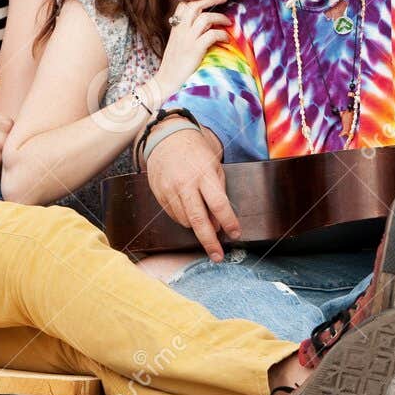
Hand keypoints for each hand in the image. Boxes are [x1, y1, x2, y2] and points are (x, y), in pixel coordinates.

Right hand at [146, 127, 238, 260]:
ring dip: (197, 228)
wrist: (167, 139)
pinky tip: (190, 213)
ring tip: (206, 224)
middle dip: (209, 241)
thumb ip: (218, 193)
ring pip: (185, 221)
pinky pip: (173, 216)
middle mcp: (185, 184)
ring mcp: (170, 190)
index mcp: (204, 175)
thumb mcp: (214, 167)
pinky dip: (184, 220)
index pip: (219, 204)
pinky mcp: (159, 194)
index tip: (236, 234)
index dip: (228, 222)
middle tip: (218, 256)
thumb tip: (219, 223)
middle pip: (198, 220)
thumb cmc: (196, 154)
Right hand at [151, 0, 230, 99]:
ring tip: (228, 21)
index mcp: (175, 28)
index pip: (183, 5)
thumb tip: (204, 28)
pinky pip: (212, 34)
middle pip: (195, 5)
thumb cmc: (173, 67)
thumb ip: (185, 35)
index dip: (197, 0)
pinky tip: (226, 39)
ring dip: (220, 17)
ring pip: (205, 17)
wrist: (165, 83)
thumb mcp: (176, 46)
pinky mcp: (195, 50)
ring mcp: (187, 39)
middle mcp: (180, 30)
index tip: (209, 1)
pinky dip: (222, 34)